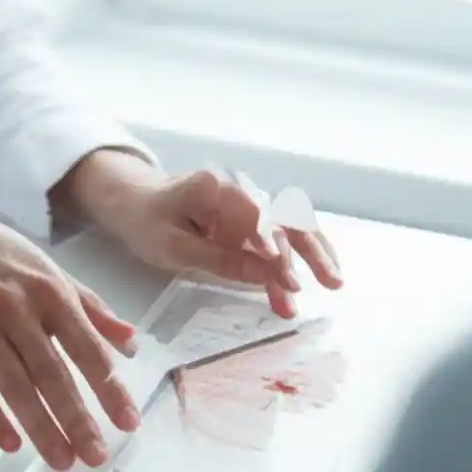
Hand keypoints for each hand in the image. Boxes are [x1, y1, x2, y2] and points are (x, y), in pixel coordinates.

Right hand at [0, 202, 139, 470]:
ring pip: (16, 385)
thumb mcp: (43, 266)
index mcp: (50, 290)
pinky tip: (9, 443)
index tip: (128, 421)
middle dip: (78, 418)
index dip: (110, 388)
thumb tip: (130, 341)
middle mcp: (18, 309)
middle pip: (53, 373)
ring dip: (41, 427)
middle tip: (96, 455)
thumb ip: (89, 305)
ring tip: (62, 459)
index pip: (88, 347)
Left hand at [56, 151, 342, 317]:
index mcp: (217, 188)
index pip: (256, 215)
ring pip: (291, 228)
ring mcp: (250, 204)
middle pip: (285, 218)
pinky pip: (280, 240)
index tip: (283, 271)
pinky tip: (312, 282)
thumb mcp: (174, 247)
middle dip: (310, 250)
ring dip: (313, 256)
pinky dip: (295, 262)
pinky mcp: (252, 221)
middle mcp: (242, 190)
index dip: (272, 241)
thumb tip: (265, 271)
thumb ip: (220, 259)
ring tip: (334, 283)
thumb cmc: (149, 221)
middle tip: (330, 280)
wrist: (137, 202)